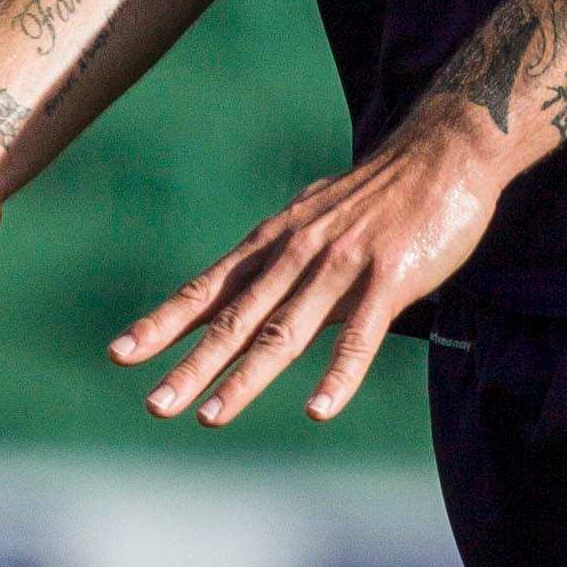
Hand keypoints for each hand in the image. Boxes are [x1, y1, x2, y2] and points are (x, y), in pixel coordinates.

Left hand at [111, 116, 498, 427]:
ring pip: (287, 330)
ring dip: (246, 377)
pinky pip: (360, 335)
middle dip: (192, 364)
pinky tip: (319, 410)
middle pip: (237, 317)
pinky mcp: (390, 277)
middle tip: (154, 404)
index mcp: (278, 241)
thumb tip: (245, 285)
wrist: (446, 151)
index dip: (165, 321)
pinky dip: (338, 375)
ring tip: (211, 415)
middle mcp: (299, 252)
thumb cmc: (381, 190)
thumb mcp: (317, 214)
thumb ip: (283, 254)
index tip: (120, 354)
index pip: (210, 288)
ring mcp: (343, 264)